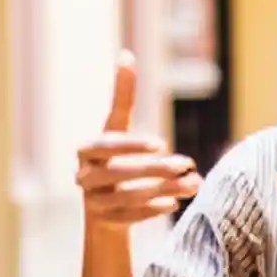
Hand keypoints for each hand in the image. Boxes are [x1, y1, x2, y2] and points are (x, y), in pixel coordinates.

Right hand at [76, 51, 201, 228]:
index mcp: (87, 150)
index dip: (132, 144)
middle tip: (186, 163)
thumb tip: (125, 54)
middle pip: (119, 173)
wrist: (102, 209)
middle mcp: (84, 175)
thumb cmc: (114, 158)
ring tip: (193, 183)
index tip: (161, 143)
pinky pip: (129, 217)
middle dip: (154, 169)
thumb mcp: (118, 129)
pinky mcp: (103, 222)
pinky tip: (175, 202)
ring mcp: (92, 201)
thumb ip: (122, 98)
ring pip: (127, 196)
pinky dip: (153, 209)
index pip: (107, 144)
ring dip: (163, 189)